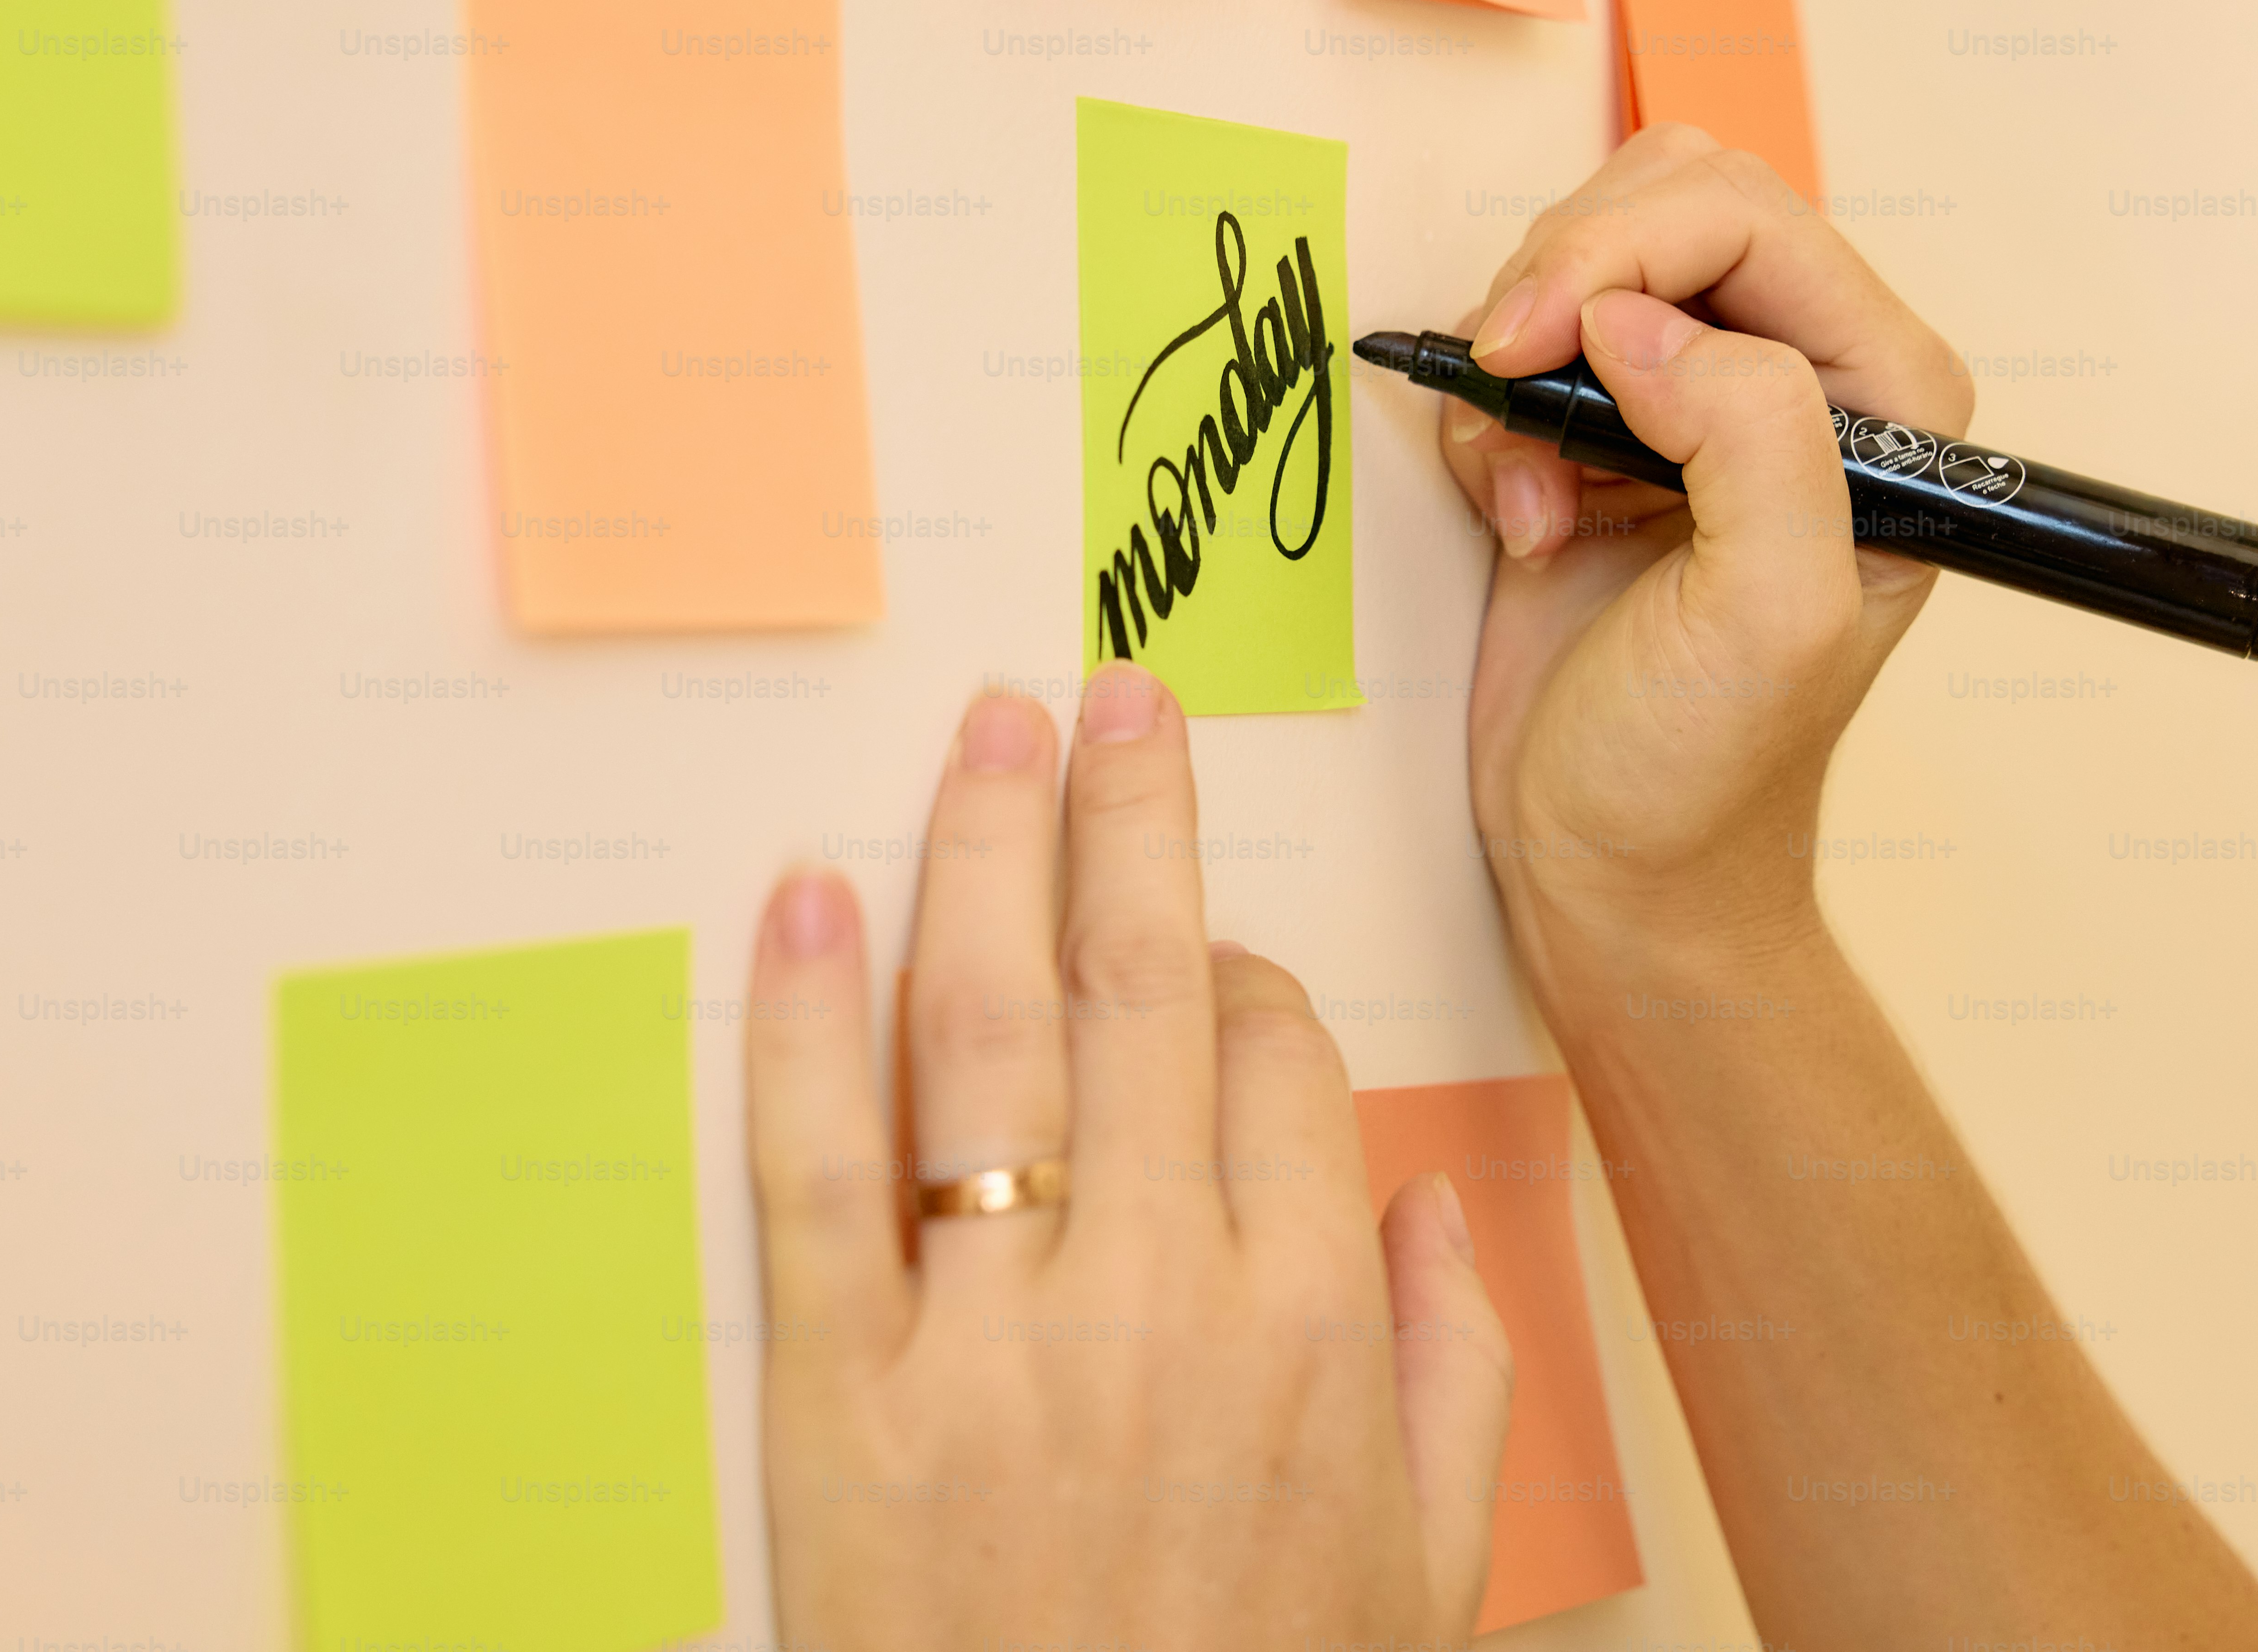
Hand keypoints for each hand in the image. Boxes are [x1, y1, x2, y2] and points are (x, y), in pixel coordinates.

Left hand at [745, 667, 1513, 1651]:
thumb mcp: (1423, 1563)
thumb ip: (1452, 1363)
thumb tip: (1427, 1193)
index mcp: (1308, 1323)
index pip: (1285, 1055)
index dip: (1250, 967)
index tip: (1213, 943)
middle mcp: (1161, 1298)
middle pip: (1143, 990)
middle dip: (1130, 817)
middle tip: (1111, 694)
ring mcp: (995, 1344)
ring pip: (986, 1038)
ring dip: (985, 857)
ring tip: (985, 736)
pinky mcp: (842, 1405)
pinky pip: (817, 1178)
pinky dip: (805, 1024)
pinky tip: (810, 901)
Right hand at [1437, 125, 1975, 961]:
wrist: (1618, 876)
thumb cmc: (1707, 772)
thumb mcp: (1772, 612)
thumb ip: (1748, 433)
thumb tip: (1637, 323)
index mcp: (1885, 398)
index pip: (1747, 218)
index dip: (1618, 250)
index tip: (1529, 346)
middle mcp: (1803, 378)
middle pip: (1669, 199)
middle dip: (1561, 276)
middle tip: (1505, 382)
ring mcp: (1695, 402)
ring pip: (1583, 257)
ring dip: (1519, 363)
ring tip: (1531, 496)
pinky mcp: (1603, 439)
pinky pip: (1521, 347)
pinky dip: (1488, 421)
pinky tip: (1521, 522)